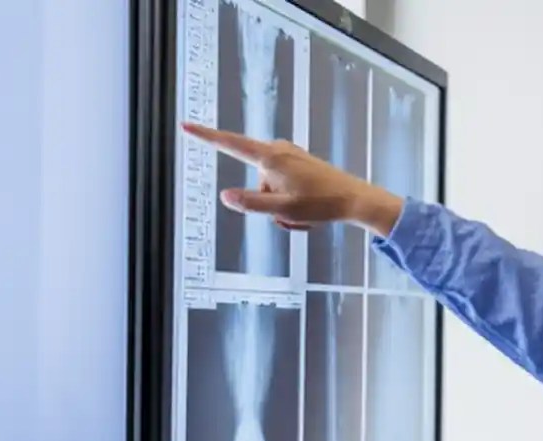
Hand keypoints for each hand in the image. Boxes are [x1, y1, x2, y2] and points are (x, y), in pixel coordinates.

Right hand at [181, 122, 397, 231]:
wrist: (355, 200)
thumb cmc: (322, 204)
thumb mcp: (283, 210)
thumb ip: (252, 204)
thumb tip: (225, 196)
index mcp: (271, 157)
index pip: (230, 145)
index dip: (206, 137)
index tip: (186, 126)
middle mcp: (278, 151)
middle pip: (255, 182)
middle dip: (267, 203)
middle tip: (294, 212)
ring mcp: (289, 156)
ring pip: (269, 188)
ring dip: (281, 206)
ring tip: (305, 211)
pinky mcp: (298, 163)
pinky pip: (282, 187)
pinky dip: (290, 202)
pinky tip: (310, 208)